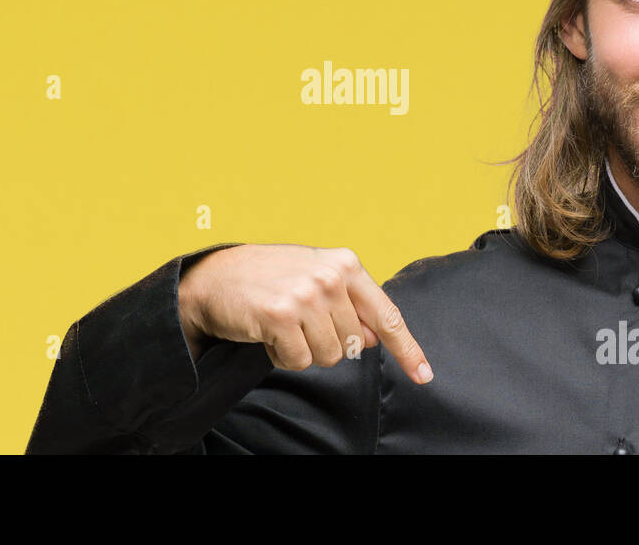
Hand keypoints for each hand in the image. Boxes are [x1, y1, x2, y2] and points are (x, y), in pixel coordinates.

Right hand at [179, 244, 432, 384]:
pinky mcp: (281, 314)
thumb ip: (350, 305)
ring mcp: (307, 293)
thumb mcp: (316, 280)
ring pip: (328, 356)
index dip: (407, 349)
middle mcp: (331, 275)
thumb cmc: (269, 280)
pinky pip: (298, 361)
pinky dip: (280, 356)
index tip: (424, 375)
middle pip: (353, 345)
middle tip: (299, 323)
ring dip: (302, 350)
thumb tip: (374, 338)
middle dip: (326, 344)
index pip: (386, 314)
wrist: (214, 277)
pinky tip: (266, 332)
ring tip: (281, 325)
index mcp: (346, 264)